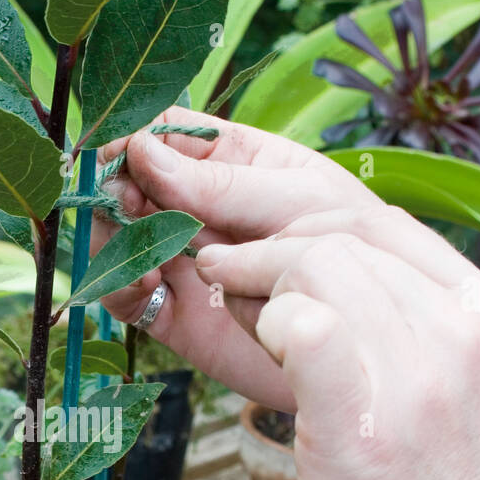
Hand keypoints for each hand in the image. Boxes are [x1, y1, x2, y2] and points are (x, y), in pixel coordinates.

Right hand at [90, 106, 380, 407]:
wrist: (364, 348)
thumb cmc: (355, 255)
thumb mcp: (297, 203)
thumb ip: (221, 184)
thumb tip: (141, 152)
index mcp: (233, 162)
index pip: (168, 132)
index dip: (136, 135)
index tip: (119, 150)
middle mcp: (198, 207)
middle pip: (134, 181)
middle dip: (121, 186)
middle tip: (127, 200)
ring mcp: (181, 259)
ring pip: (122, 235)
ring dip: (116, 233)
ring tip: (136, 239)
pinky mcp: (171, 313)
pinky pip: (126, 292)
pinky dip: (121, 283)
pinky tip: (143, 280)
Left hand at [198, 226, 479, 479]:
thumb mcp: (443, 386)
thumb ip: (399, 323)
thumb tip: (307, 283)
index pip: (380, 222)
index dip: (297, 203)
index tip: (242, 213)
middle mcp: (462, 326)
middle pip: (341, 226)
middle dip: (255, 218)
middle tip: (202, 234)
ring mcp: (421, 372)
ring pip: (315, 263)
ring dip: (249, 266)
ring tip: (214, 286)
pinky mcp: (367, 423)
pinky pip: (308, 327)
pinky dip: (266, 314)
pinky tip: (244, 321)